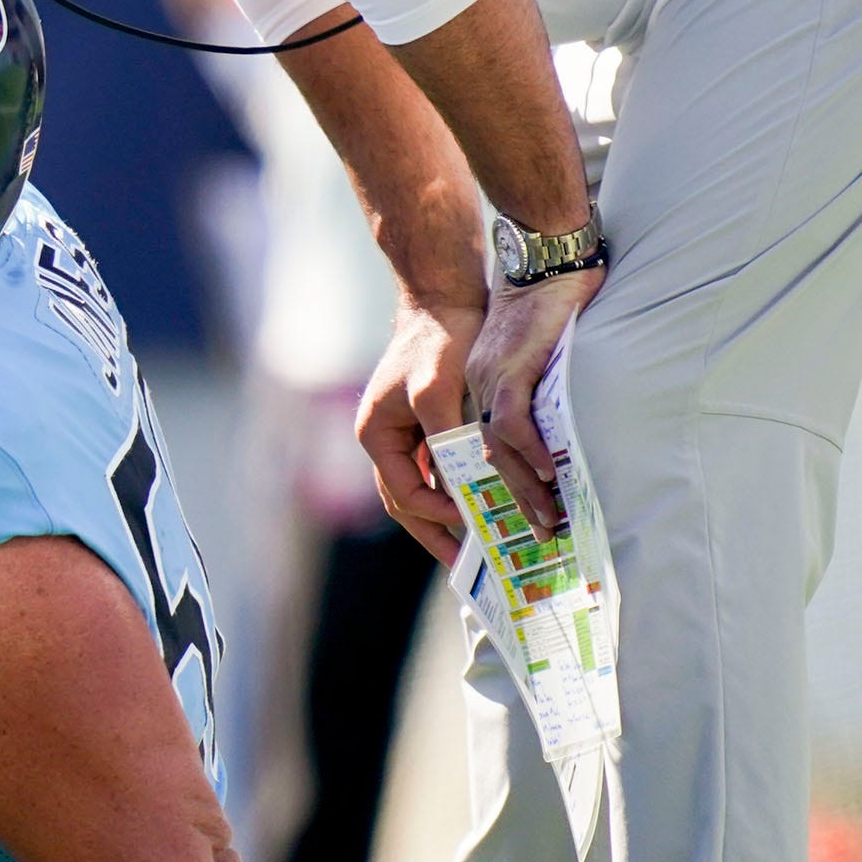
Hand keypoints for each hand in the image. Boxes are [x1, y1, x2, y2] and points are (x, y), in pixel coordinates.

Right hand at [356, 299, 478, 558]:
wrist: (444, 296)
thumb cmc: (438, 339)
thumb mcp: (436, 391)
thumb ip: (442, 441)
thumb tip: (456, 488)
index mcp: (376, 435)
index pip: (402, 494)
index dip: (436, 516)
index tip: (473, 525)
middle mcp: (385, 438)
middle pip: (407, 501)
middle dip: (436, 532)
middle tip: (468, 565)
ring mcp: (405, 431)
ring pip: (423, 487)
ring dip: (448, 513)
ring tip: (479, 541)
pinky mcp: (427, 422)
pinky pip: (439, 467)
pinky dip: (459, 486)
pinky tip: (485, 499)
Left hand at [462, 267, 600, 533]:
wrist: (546, 264)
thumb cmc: (551, 311)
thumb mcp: (538, 364)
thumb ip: (540, 401)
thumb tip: (562, 444)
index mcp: (479, 392)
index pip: (478, 453)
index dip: (493, 490)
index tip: (514, 523)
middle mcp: (476, 391)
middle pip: (484, 461)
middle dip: (510, 503)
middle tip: (536, 536)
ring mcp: (488, 380)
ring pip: (496, 450)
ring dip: (523, 488)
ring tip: (547, 519)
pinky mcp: (509, 368)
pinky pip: (513, 421)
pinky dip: (531, 451)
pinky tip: (551, 475)